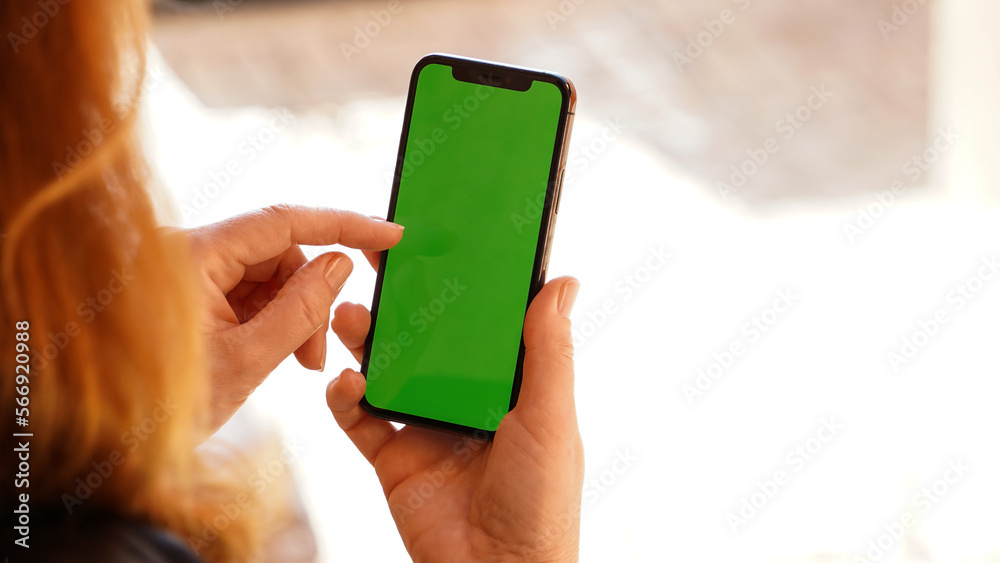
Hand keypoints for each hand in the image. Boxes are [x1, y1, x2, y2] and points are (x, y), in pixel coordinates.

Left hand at [186, 204, 403, 431]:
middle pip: (276, 252)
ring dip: (292, 313)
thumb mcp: (247, 360)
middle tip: (317, 354)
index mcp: (191, 255)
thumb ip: (301, 309)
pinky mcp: (189, 293)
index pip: (281, 222)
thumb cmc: (166, 405)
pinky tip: (275, 353)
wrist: (111, 440)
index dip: (341, 225)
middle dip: (309, 296)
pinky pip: (245, 291)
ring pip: (265, 274)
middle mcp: (186, 252)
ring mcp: (185, 272)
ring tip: (298, 362)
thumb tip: (340, 264)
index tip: (388, 234)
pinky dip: (270, 319)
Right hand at [328, 267, 583, 562]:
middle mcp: (465, 397)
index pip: (482, 322)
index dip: (463, 285)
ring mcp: (426, 425)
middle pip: (427, 338)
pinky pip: (360, 419)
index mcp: (508, 383)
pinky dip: (345, 398)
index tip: (441, 241)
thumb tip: (562, 281)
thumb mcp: (551, 417)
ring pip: (387, 369)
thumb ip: (548, 351)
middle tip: (379, 262)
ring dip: (366, 340)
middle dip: (402, 302)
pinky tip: (346, 384)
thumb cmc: (542, 500)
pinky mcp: (393, 457)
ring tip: (348, 314)